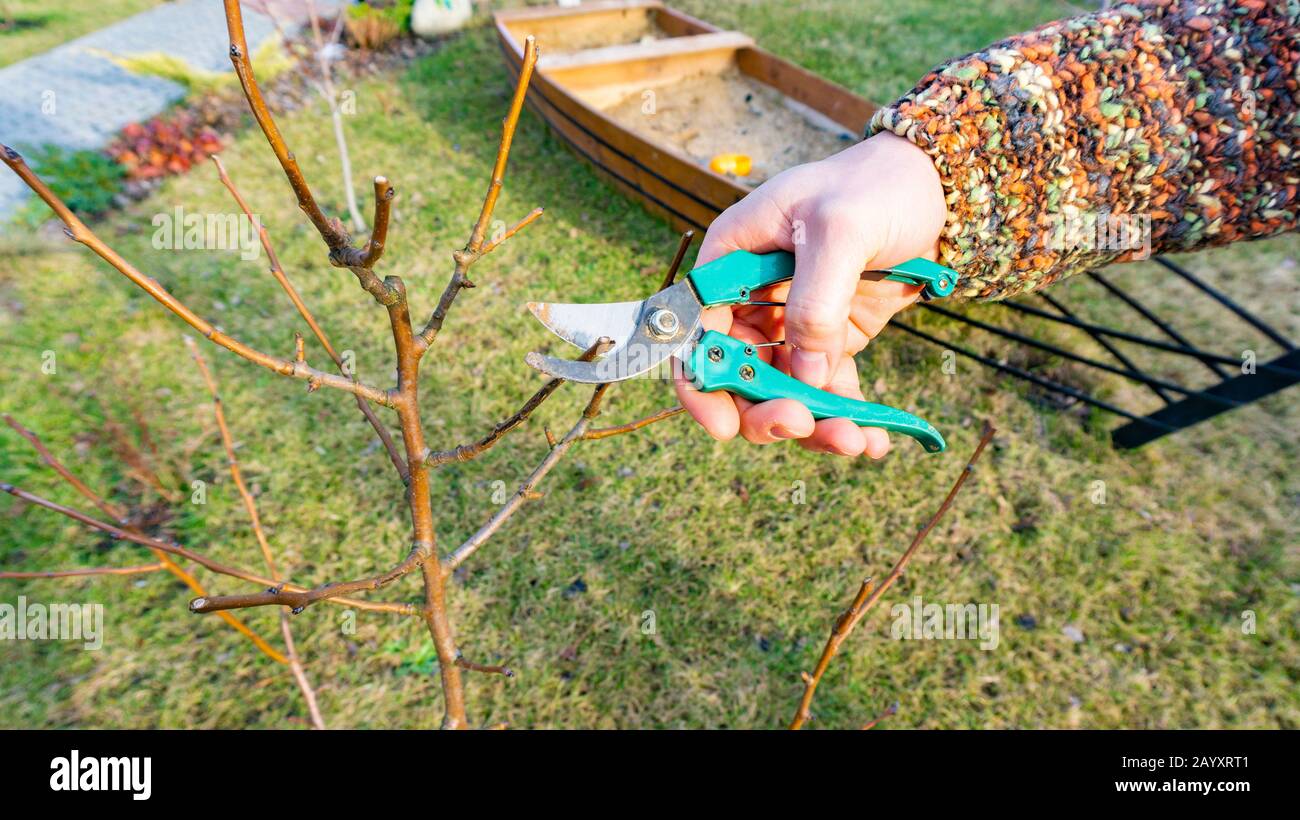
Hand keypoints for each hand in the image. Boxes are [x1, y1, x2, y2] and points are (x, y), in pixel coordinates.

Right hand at [674, 132, 946, 456]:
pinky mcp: (830, 341)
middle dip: (766, 410)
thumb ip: (816, 301)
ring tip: (858, 439)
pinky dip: (847, 418)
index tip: (724, 426)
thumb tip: (805, 374)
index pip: (695, 330)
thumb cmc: (876, 186)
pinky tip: (876, 438)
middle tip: (804, 424)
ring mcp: (791, 324)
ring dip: (815, 424)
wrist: (934, 187)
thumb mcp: (841, 229)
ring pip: (783, 392)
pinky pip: (827, 391)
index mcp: (732, 259)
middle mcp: (752, 298)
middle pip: (736, 375)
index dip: (701, 382)